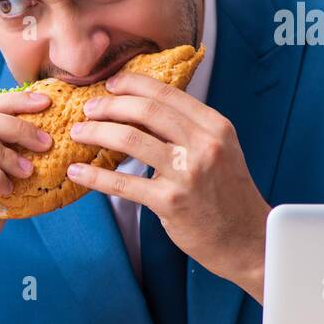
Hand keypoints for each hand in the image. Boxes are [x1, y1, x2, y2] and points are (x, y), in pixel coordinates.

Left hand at [64, 71, 270, 303]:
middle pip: (146, 111)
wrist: (246, 239)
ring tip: (78, 133)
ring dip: (96, 133)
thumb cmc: (227, 194)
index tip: (110, 84)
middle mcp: (204, 145)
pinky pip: (123, 184)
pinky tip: (77, 171)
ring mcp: (187, 174)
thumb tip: (141, 108)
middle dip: (109, 106)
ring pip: (130, 140)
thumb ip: (188, 129)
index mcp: (215, 127)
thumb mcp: (219, 150)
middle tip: (87, 109)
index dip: (133, 85)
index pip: (167, 94)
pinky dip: (94, 175)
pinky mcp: (170, 202)